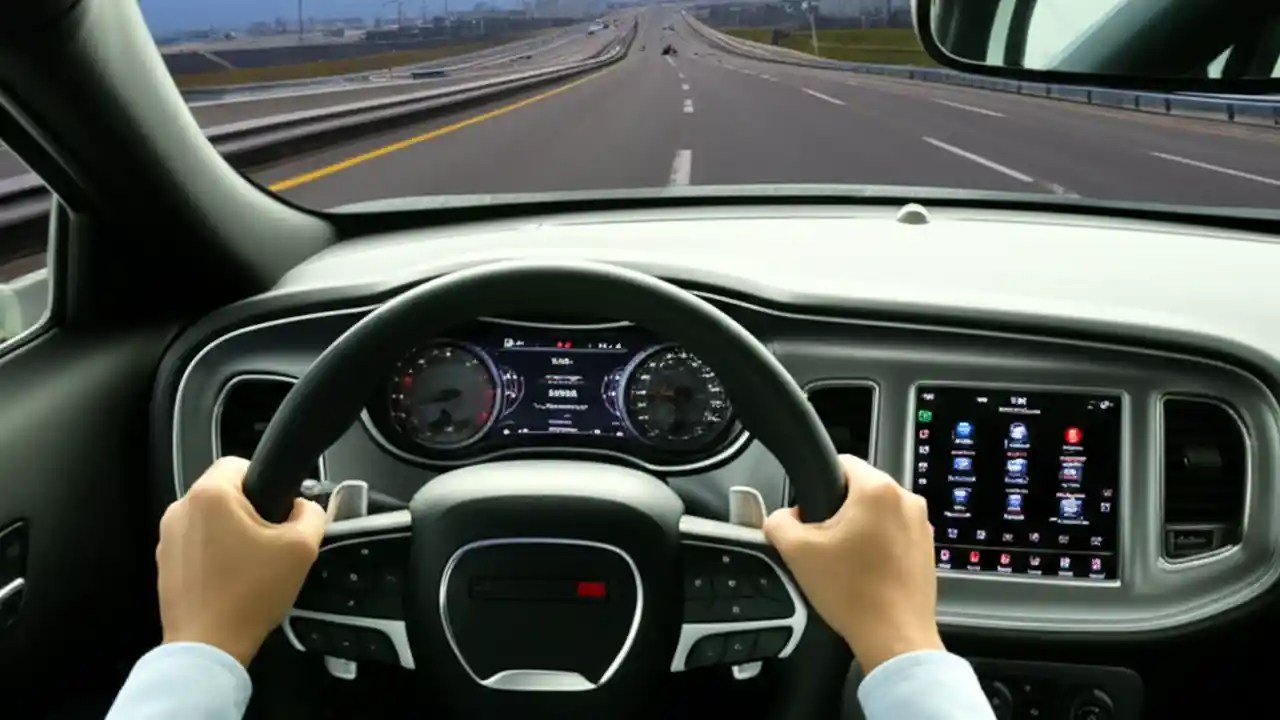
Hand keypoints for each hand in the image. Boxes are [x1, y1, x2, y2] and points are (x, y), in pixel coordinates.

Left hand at [156, 456, 325, 666]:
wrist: (209, 645)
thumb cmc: (251, 594)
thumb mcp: (301, 548)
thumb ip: (312, 513)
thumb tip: (303, 507)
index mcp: (210, 495)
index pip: (240, 462)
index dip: (266, 481)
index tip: (278, 510)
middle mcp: (180, 509)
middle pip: (223, 491)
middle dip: (249, 509)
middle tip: (270, 541)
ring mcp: (167, 537)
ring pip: (210, 518)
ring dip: (230, 531)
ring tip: (251, 564)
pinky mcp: (164, 562)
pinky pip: (196, 542)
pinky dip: (214, 552)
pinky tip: (231, 579)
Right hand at [764, 454, 942, 671]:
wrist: (894, 637)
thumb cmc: (852, 592)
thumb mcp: (797, 552)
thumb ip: (778, 522)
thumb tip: (782, 517)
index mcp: (878, 489)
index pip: (840, 462)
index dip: (818, 484)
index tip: (810, 512)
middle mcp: (907, 499)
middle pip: (860, 489)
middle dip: (839, 510)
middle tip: (823, 543)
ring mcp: (922, 524)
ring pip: (878, 512)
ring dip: (859, 528)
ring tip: (845, 562)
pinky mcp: (928, 548)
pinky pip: (895, 533)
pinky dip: (878, 546)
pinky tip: (865, 573)